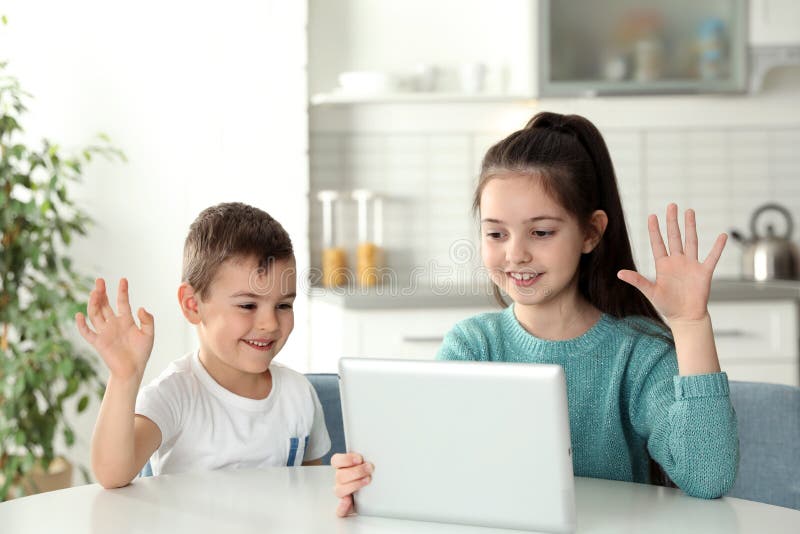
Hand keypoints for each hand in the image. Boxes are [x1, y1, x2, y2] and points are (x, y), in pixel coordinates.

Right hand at [75, 278, 154, 380]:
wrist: (133, 369)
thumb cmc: (141, 352)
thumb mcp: (149, 334)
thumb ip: (148, 320)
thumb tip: (140, 308)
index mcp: (126, 320)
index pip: (122, 302)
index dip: (122, 291)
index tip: (123, 280)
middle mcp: (113, 324)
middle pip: (104, 305)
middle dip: (102, 293)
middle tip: (99, 281)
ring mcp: (104, 332)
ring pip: (95, 314)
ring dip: (94, 303)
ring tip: (94, 292)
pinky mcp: (98, 342)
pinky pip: (87, 332)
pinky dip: (82, 325)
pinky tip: (79, 315)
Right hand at [331, 452, 372, 516]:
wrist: (374, 491)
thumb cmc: (369, 474)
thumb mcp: (367, 463)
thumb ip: (366, 457)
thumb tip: (365, 456)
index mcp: (342, 467)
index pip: (336, 461)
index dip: (346, 459)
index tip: (359, 459)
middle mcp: (340, 479)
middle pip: (340, 475)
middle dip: (356, 472)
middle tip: (369, 469)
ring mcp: (342, 492)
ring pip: (339, 490)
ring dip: (354, 485)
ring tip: (367, 480)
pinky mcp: (346, 507)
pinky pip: (339, 510)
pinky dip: (343, 506)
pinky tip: (348, 501)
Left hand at [618, 204, 725, 323]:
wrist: (685, 317)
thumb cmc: (667, 306)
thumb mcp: (650, 292)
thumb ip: (637, 280)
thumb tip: (619, 273)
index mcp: (663, 265)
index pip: (658, 243)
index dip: (655, 230)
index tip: (652, 216)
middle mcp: (677, 261)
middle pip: (674, 237)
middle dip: (672, 221)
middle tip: (672, 205)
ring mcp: (691, 265)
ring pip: (691, 241)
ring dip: (690, 227)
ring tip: (690, 211)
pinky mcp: (704, 272)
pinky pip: (712, 257)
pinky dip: (718, 247)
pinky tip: (722, 236)